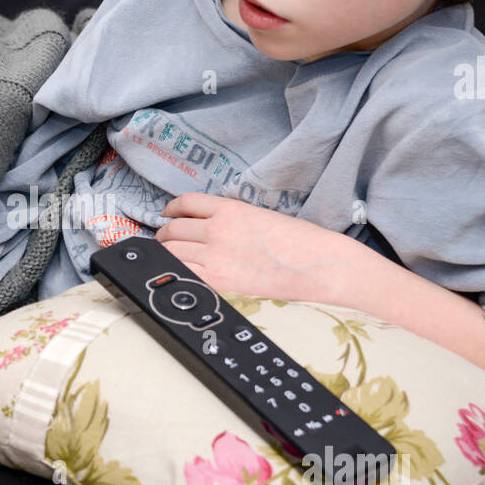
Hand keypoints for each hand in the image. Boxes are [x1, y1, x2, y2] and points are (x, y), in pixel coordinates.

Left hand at [153, 192, 353, 303]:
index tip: (168, 214)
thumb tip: (207, 229)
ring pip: (171, 252)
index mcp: (231, 209)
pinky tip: (177, 275)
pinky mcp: (219, 281)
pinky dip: (174, 273)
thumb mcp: (261, 217)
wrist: (320, 266)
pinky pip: (182, 274)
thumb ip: (231, 219)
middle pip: (173, 230)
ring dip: (165, 254)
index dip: (172, 209)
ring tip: (168, 259)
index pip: (187, 203)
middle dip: (164, 236)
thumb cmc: (301, 244)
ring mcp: (216, 256)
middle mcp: (219, 230)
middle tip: (164, 241)